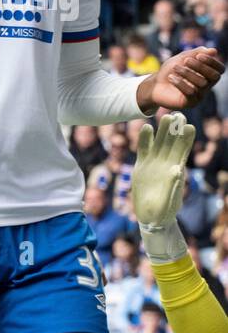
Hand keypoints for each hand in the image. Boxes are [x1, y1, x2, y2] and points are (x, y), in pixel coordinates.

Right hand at [132, 112, 194, 228]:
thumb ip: (173, 185)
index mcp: (175, 171)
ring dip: (162, 131)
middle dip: (174, 130)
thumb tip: (177, 169)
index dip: (186, 140)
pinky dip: (145, 140)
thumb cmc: (163, 211)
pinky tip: (147, 128)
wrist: (151, 217)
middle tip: (177, 114)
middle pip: (170, 144)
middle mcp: (165, 165)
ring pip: (158, 144)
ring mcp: (153, 165)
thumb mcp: (169, 201)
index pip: (181, 152)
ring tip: (165, 116)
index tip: (189, 127)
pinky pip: (143, 150)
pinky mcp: (142, 167)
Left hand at [137, 48, 222, 113]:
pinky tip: (171, 78)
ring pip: (201, 83)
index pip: (220, 69)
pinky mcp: (190, 103)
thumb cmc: (170, 71)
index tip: (198, 55)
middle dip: (201, 67)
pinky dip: (181, 83)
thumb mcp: (181, 58)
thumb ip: (196, 53)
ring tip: (174, 68)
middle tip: (186, 60)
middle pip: (214, 77)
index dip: (212, 62)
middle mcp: (206, 86)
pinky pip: (191, 92)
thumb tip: (214, 51)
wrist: (154, 85)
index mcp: (207, 74)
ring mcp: (199, 95)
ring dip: (187, 73)